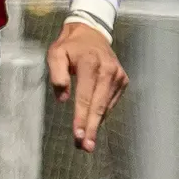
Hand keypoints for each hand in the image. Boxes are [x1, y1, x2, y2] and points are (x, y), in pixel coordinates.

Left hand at [47, 21, 128, 152]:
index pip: (85, 96)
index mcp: (90, 62)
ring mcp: (117, 74)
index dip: (81, 117)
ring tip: (87, 142)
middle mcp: (107, 69)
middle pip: (99, 105)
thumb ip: (57, 74)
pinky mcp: (122, 79)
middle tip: (86, 147)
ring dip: (97, 124)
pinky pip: (111, 101)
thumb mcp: (55, 54)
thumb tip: (63, 99)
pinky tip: (93, 122)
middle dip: (92, 127)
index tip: (78, 135)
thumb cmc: (70, 46)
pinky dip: (103, 113)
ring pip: (107, 105)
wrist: (91, 32)